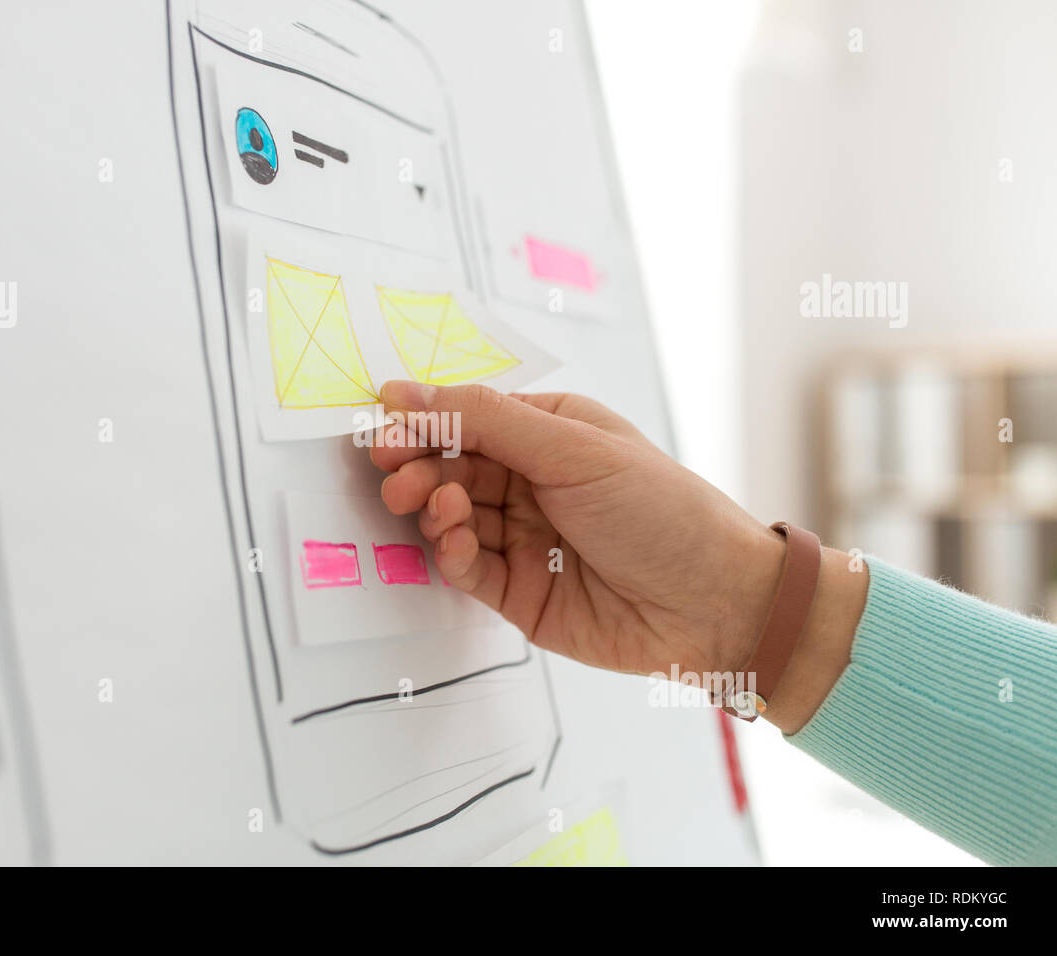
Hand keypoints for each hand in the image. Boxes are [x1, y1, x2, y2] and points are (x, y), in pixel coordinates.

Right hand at [370, 381, 867, 731]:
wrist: (714, 605)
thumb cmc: (662, 510)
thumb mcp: (574, 449)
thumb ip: (486, 420)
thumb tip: (406, 391)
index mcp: (550, 434)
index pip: (470, 419)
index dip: (426, 421)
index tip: (385, 425)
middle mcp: (532, 483)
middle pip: (451, 467)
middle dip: (418, 466)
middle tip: (394, 472)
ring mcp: (522, 538)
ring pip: (450, 517)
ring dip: (432, 508)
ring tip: (436, 505)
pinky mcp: (516, 593)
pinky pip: (464, 567)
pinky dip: (449, 552)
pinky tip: (455, 539)